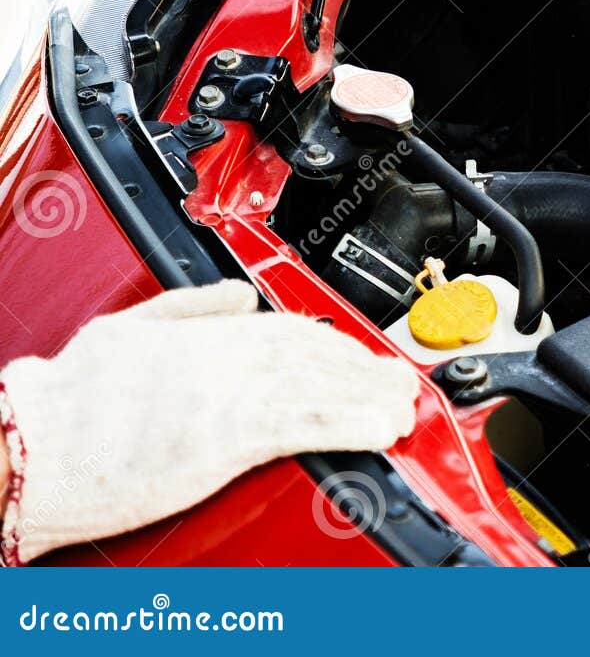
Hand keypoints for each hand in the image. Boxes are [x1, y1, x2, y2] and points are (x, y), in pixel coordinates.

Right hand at [0, 281, 417, 563]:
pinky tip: (379, 431)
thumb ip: (193, 308)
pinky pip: (309, 426)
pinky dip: (353, 425)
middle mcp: (227, 356)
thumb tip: (241, 295)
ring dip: (371, 397)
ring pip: (323, 386)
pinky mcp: (229, 438)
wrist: (29, 446)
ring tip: (401, 408)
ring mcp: (232, 395)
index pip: (290, 328)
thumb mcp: (129, 329)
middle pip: (317, 355)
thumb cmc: (65, 402)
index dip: (336, 344)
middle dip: (362, 370)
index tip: (361, 358)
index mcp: (207, 332)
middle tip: (395, 384)